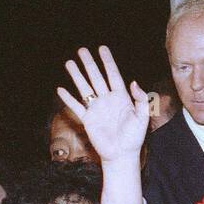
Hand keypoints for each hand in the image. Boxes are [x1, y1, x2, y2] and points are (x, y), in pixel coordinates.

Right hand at [57, 46, 149, 165]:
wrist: (122, 155)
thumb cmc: (134, 137)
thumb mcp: (142, 118)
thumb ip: (140, 99)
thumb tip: (133, 82)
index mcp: (121, 97)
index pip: (113, 75)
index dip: (108, 62)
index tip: (102, 48)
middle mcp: (107, 100)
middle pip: (96, 78)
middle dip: (89, 64)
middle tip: (81, 50)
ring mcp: (96, 109)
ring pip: (84, 88)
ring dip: (76, 76)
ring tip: (69, 63)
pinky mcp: (88, 119)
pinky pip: (76, 106)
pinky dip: (68, 98)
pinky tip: (61, 89)